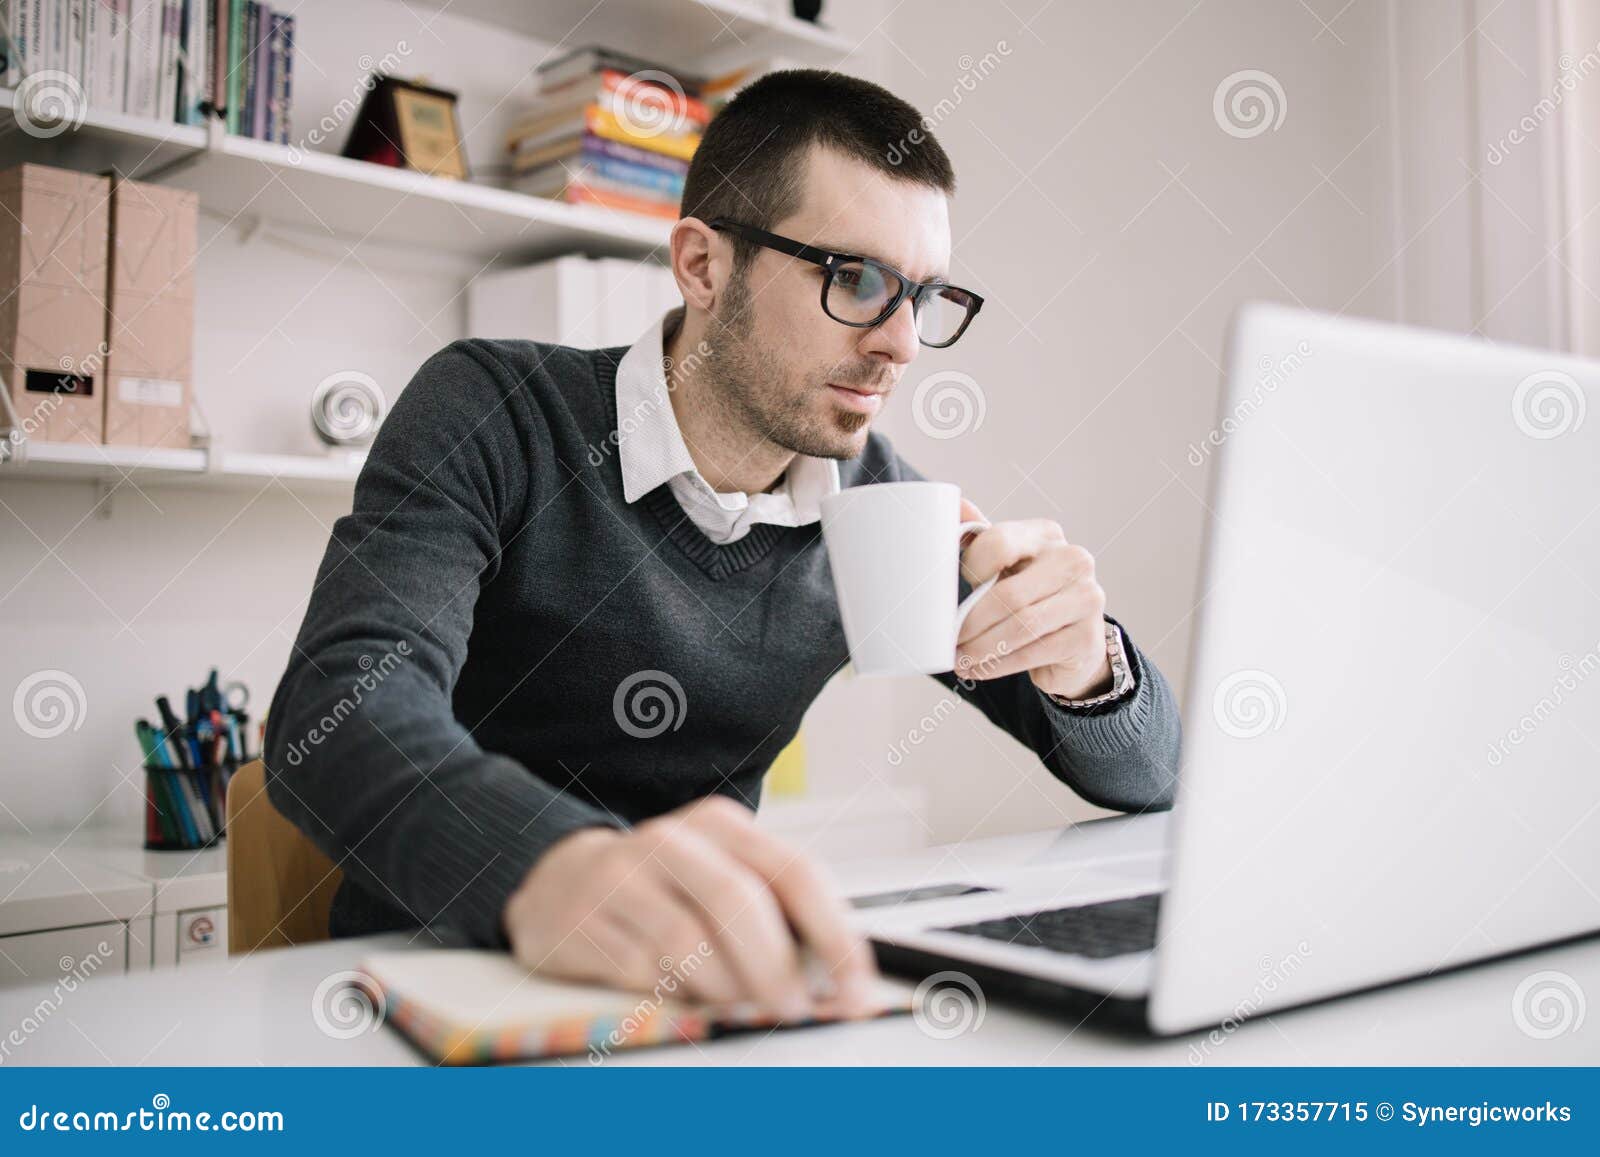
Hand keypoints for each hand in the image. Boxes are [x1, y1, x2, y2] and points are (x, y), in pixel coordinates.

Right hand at [501, 795, 879, 1019]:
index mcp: (721, 825)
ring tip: (729, 1000)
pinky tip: (669, 989)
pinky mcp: (579, 920)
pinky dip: (667, 995)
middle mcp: (670, 840)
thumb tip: (837, 980)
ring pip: (689, 945)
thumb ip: (777, 916)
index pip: (796, 872)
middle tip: (793, 1009)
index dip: (835, 935)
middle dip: (775, 969)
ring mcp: (619, 877)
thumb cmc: (664, 891)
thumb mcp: (721, 880)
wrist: (560, 882)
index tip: (855, 988)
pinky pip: (639, 974)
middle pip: (738, 902)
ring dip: (722, 989)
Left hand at [955, 497, 1113, 699]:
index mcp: (1046, 534)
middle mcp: (1073, 560)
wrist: (1074, 641)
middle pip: (1009, 593)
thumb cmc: (1031, 595)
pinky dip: (998, 664)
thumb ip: (981, 537)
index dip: (969, 571)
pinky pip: (1032, 652)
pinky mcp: (1087, 636)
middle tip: (948, 640)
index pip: (999, 543)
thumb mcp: (1006, 565)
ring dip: (981, 648)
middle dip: (971, 622)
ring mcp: (1086, 598)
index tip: (950, 594)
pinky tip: (979, 669)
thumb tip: (955, 504)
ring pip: (1020, 626)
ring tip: (958, 659)